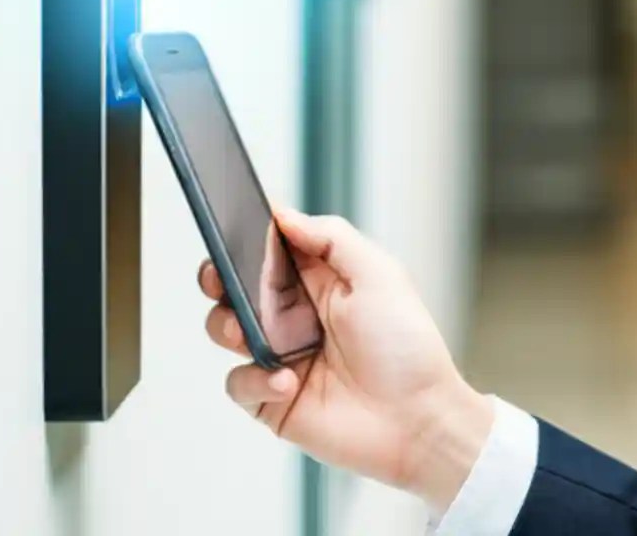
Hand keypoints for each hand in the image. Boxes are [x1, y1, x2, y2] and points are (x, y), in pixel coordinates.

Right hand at [197, 210, 493, 512]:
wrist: (418, 421)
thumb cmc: (407, 348)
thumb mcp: (379, 275)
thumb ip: (331, 239)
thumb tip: (284, 216)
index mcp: (320, 280)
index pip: (271, 248)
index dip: (248, 235)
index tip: (231, 226)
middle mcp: (295, 314)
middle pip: (235, 284)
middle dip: (218, 276)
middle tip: (220, 277)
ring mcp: (280, 355)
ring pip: (224, 328)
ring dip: (227, 325)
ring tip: (248, 334)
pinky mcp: (272, 397)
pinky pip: (237, 382)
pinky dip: (254, 379)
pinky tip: (287, 382)